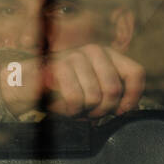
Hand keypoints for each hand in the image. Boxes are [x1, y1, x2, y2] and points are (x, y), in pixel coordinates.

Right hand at [0, 44, 145, 117]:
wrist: (27, 84)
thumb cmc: (64, 89)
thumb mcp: (94, 89)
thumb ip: (112, 93)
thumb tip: (129, 108)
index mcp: (109, 54)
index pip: (136, 73)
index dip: (132, 97)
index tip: (121, 111)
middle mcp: (95, 51)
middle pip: (114, 90)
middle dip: (102, 110)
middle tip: (89, 112)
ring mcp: (76, 56)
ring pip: (95, 98)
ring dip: (84, 112)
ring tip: (74, 108)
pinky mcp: (59, 67)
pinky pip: (76, 100)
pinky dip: (71, 111)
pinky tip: (64, 106)